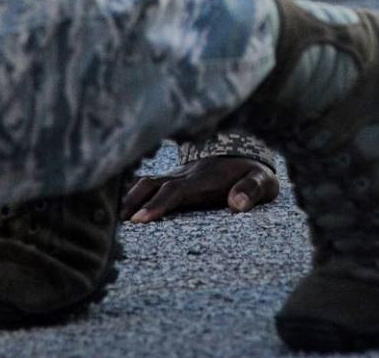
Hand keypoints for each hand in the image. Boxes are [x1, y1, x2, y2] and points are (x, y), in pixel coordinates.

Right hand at [122, 156, 278, 222]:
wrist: (249, 153)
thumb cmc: (255, 174)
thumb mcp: (262, 181)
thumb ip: (251, 191)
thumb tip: (237, 204)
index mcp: (203, 179)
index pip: (175, 190)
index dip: (157, 203)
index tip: (140, 219)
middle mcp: (186, 175)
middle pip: (153, 183)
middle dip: (134, 201)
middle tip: (120, 224)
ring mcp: (179, 175)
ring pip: (148, 180)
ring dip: (130, 196)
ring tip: (117, 219)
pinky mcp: (176, 178)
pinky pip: (151, 181)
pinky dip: (134, 190)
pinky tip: (123, 205)